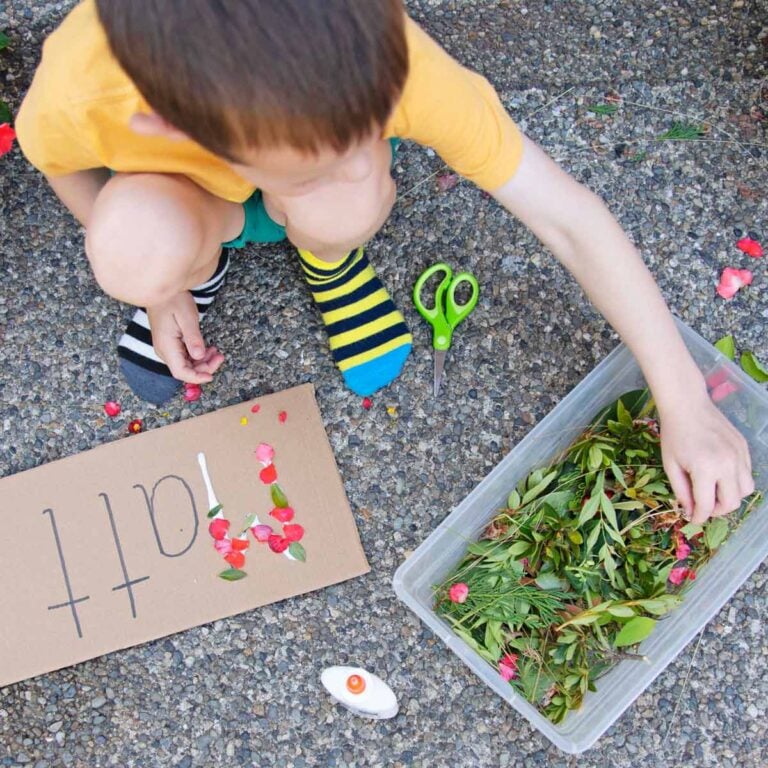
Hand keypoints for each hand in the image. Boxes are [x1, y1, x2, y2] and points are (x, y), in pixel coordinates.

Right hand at [146, 292, 224, 383]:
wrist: (163, 290)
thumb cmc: (173, 300)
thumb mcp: (187, 317)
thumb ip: (193, 338)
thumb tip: (199, 356)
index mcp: (166, 346)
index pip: (180, 372)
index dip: (196, 378)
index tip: (211, 376)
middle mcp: (165, 350)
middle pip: (185, 370)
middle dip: (204, 368)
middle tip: (220, 357)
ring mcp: (168, 348)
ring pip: (187, 364)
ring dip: (203, 361)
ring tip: (216, 352)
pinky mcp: (172, 344)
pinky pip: (186, 356)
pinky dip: (199, 355)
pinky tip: (209, 348)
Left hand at [659, 393, 753, 522]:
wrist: (687, 405)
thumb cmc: (673, 434)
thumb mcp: (671, 465)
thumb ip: (682, 491)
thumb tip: (690, 512)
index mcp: (706, 469)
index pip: (707, 505)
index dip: (699, 517)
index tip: (693, 519)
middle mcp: (728, 464)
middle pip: (732, 503)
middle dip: (716, 510)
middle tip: (702, 506)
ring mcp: (739, 455)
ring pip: (745, 491)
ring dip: (730, 497)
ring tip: (713, 492)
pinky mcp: (744, 448)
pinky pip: (747, 474)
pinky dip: (736, 482)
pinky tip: (719, 475)